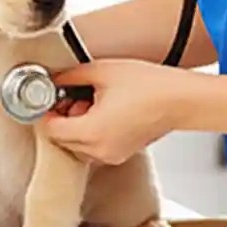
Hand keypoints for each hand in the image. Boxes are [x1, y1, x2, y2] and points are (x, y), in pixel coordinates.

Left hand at [42, 59, 194, 164]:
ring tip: (90, 102)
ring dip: (76, 126)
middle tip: (70, 95)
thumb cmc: (148, 85)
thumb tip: (54, 79)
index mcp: (91, 132)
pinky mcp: (122, 154)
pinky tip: (103, 110)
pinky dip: (91, 132)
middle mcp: (99, 150)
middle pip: (62, 140)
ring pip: (77, 146)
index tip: (48, 97)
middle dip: (62, 118)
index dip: (46, 111)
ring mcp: (112, 155)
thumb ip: (71, 77)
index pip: (51, 130)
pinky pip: (94, 148)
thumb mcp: (102, 71)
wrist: (180, 99)